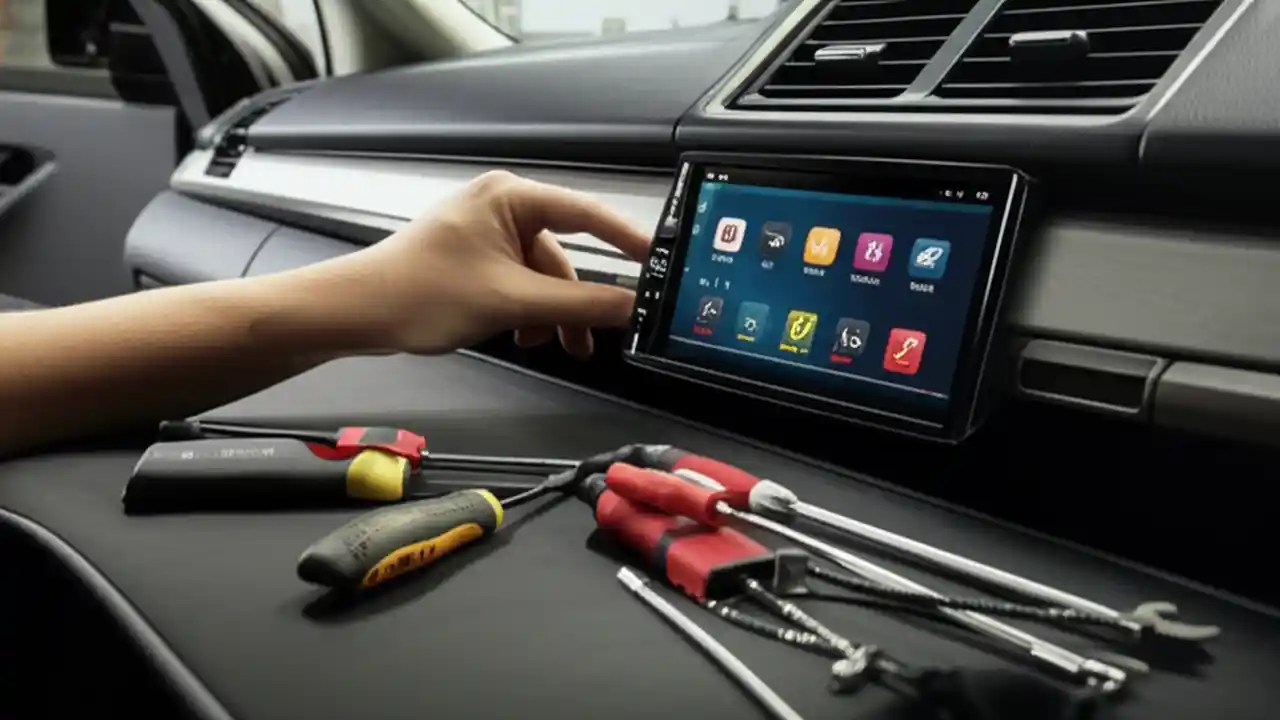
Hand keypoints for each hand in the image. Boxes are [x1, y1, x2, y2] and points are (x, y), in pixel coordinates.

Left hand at [345, 170, 650, 356]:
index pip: (587, 214)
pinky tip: (522, 337)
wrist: (358, 312)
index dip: (626, 238)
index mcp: (510, 198)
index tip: (658, 259)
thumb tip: (628, 307)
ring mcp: (486, 233)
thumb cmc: (419, 292)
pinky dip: (526, 312)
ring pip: (541, 276)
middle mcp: (500, 207)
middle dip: (574, 302)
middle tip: (595, 337)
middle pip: (563, 255)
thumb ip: (577, 306)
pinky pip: (519, 283)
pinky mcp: (475, 259)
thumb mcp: (512, 303)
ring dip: (549, 315)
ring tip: (551, 347)